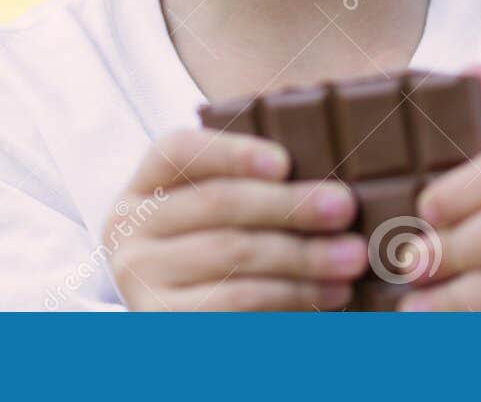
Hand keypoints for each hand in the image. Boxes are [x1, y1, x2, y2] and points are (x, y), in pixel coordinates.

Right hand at [106, 127, 367, 310]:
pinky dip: (290, 297)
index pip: (177, 150)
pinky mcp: (163, 324)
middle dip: (288, 204)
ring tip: (351, 257)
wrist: (187, 329)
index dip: (231, 151)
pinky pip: (235, 304)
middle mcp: (128, 231)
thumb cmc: (217, 254)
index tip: (285, 161)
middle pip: (215, 203)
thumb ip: (254, 186)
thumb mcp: (218, 215)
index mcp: (143, 188)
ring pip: (231, 254)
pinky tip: (328, 294)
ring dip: (301, 255)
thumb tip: (327, 175)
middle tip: (344, 207)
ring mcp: (139, 280)